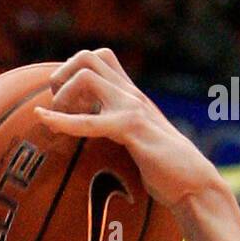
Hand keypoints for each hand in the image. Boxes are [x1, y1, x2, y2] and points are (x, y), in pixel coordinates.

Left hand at [33, 48, 222, 209]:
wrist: (193, 184)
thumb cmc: (165, 172)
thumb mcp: (139, 145)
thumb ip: (121, 133)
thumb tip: (98, 143)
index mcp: (131, 96)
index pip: (100, 59)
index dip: (73, 72)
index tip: (65, 102)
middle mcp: (131, 95)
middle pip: (89, 56)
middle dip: (62, 75)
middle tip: (55, 106)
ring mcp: (131, 108)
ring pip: (86, 75)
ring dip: (61, 95)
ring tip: (55, 119)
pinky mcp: (131, 129)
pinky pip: (89, 120)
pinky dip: (63, 122)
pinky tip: (46, 123)